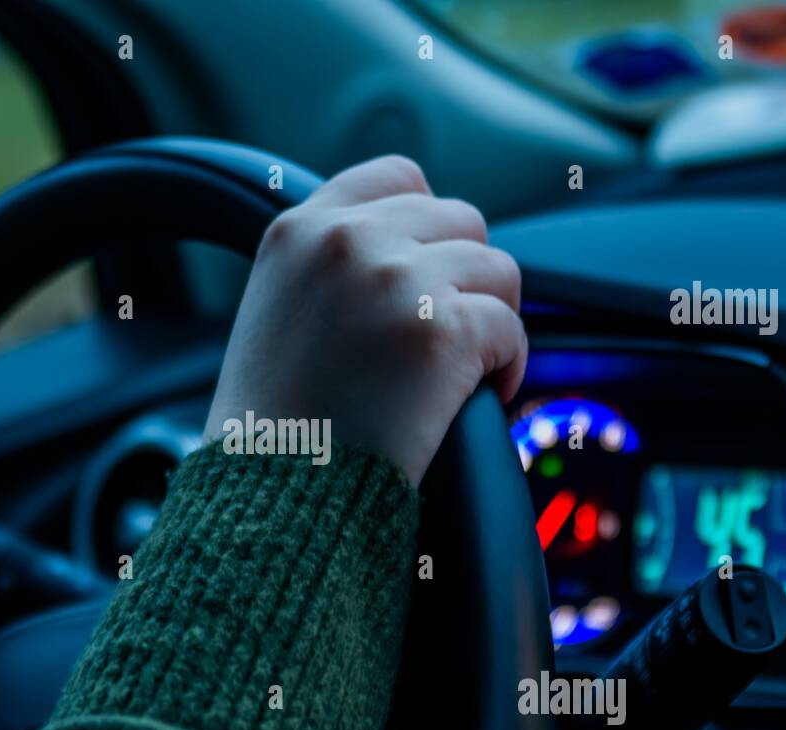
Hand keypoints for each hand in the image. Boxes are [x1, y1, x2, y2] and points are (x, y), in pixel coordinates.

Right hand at [205, 155, 525, 485]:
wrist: (272, 496)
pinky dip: (509, 367)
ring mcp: (397, 281)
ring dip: (491, 321)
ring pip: (498, 271)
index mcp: (299, 231)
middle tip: (448, 335)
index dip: (429, 223)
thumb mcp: (274, 314)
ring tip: (465, 369)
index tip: (431, 270)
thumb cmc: (272, 428)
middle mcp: (348, 240)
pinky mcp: (442, 333)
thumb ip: (329, 269)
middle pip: (461, 221)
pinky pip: (513, 330)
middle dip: (465, 278)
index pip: (397, 177)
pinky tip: (481, 397)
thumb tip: (407, 255)